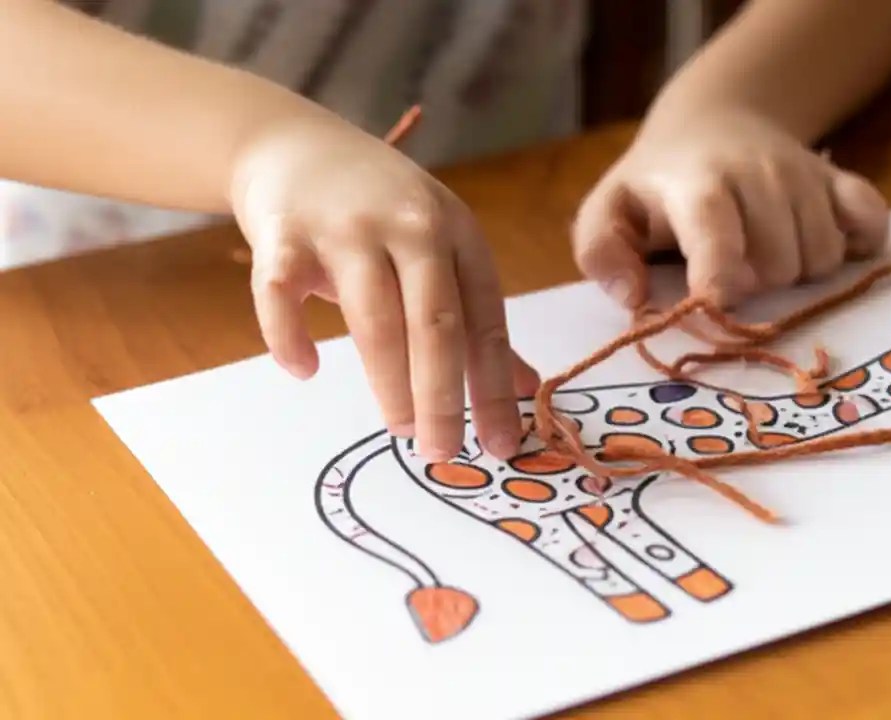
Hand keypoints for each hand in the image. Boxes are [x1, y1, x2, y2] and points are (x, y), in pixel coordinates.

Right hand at [229, 116, 539, 461]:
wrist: (293, 143)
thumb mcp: (440, 246)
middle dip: (444, 396)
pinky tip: (304, 369)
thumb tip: (525, 388)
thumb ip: (476, 317)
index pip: (486, 320)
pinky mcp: (283, 232)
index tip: (503, 444)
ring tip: (400, 429)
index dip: (496, 385)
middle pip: (435, 322)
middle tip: (445, 452)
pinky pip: (282, 294)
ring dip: (389, 382)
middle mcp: (408, 225)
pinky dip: (290, 336)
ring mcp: (344, 226)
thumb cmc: (380, 210)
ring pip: (373, 317)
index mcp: (457, 232)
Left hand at [572, 109, 888, 308]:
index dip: (720, 272)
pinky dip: (855, 248)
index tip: (716, 305)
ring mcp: (805, 175)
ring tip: (763, 256)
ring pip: (823, 256)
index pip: (715, 226)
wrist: (714, 124)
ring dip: (796, 276)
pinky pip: (871, 225)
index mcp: (697, 182)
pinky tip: (818, 244)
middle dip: (756, 287)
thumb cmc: (658, 187)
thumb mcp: (611, 210)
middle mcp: (758, 173)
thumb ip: (602, 253)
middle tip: (732, 272)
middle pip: (778, 262)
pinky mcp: (841, 180)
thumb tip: (632, 298)